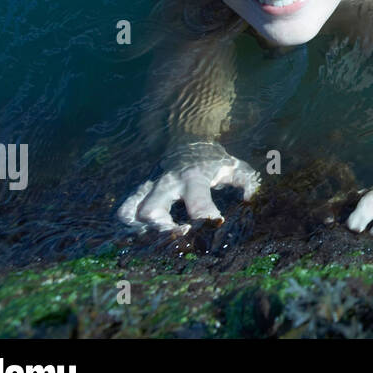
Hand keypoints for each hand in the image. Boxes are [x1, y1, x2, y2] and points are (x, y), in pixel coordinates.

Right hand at [116, 141, 260, 233]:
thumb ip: (247, 181)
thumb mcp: (234, 165)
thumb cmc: (213, 160)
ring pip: (130, 212)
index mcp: (194, 178)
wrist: (186, 138)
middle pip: (151, 211)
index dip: (207, 217)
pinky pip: (123, 210)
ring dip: (143, 229)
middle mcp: (167, 183)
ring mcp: (149, 187)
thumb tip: (249, 199)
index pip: (198, 202)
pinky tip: (147, 232)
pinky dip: (130, 225)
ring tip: (163, 235)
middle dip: (163, 230)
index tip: (217, 224)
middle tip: (183, 234)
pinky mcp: (139, 191)